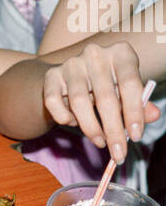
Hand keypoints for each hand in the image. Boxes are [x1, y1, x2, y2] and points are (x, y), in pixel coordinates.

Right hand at [42, 41, 158, 163]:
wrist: (76, 74)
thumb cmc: (110, 84)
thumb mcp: (127, 90)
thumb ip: (140, 103)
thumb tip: (154, 115)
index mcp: (121, 53)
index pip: (130, 84)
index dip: (134, 113)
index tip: (135, 137)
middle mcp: (95, 53)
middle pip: (105, 98)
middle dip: (113, 131)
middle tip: (118, 153)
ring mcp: (71, 63)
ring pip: (79, 103)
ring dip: (91, 129)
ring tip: (100, 142)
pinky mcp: (51, 75)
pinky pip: (54, 103)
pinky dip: (64, 118)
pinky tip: (74, 122)